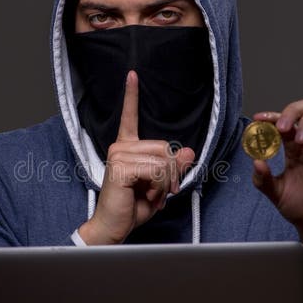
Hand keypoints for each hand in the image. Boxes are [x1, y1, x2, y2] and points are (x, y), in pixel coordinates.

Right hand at [78, 70, 194, 244]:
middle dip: (172, 172)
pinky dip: (160, 186)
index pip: (129, 117)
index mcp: (126, 147)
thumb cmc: (132, 207)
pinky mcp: (121, 167)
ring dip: (166, 182)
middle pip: (165, 147)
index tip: (132, 75)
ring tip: (154, 195)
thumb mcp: (160, 186)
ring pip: (163, 160)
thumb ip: (173, 168)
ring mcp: (119, 155)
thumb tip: (189, 151)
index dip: (131, 96)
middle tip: (163, 191)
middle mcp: (120, 147)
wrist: (113, 227)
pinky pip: (156, 170)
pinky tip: (148, 195)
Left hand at [251, 100, 302, 289]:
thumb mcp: (276, 194)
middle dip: (292, 112)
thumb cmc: (301, 209)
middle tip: (281, 127)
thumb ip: (263, 180)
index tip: (258, 119)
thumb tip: (256, 161)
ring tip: (299, 138)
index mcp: (294, 149)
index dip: (272, 117)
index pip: (284, 123)